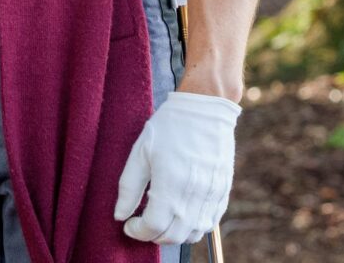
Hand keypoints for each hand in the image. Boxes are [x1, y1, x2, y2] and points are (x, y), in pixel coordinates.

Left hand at [115, 89, 239, 244]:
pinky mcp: (223, 191)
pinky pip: (210, 223)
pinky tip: (181, 212)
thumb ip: (129, 187)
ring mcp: (212, 195)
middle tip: (142, 221)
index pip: (153, 227)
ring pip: (193, 234)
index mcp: (170, 185)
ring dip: (174, 233)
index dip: (137, 231)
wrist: (205, 107)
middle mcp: (194, 195)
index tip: (128, 223)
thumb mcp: (140, 152)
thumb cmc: (168, 127)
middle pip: (173, 236)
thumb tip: (119, 215)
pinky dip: (194, 226)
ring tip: (161, 217)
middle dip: (153, 234)